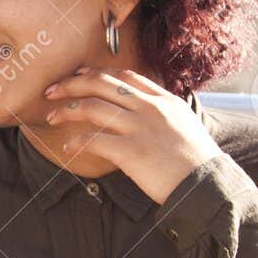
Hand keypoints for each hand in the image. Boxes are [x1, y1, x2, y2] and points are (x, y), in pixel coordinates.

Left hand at [41, 67, 221, 203]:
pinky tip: (67, 148)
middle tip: (50, 91)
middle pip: (102, 85)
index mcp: (164, 100)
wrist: (207, 184)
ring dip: (66, 111)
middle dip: (71, 84)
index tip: (77, 75)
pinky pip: (93, 140)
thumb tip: (139, 109)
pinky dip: (75, 142)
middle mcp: (151, 109)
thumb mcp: (183, 124)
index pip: (125, 76)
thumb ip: (160, 113)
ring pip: (92, 108)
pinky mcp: (131, 151)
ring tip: (51, 118)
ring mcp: (140, 128)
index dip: (97, 73)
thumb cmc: (194, 160)